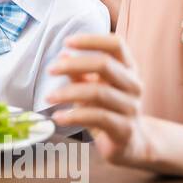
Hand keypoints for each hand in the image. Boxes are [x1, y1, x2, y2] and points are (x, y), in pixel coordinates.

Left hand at [46, 34, 153, 165]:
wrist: (132, 143)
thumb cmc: (108, 110)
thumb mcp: (94, 87)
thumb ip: (81, 72)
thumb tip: (64, 53)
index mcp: (128, 69)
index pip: (116, 44)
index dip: (91, 40)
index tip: (66, 42)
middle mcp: (133, 85)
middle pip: (105, 64)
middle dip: (74, 64)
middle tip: (50, 69)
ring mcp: (131, 107)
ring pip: (99, 92)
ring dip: (69, 93)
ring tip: (48, 97)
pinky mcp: (125, 129)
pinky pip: (98, 117)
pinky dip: (74, 116)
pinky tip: (58, 117)